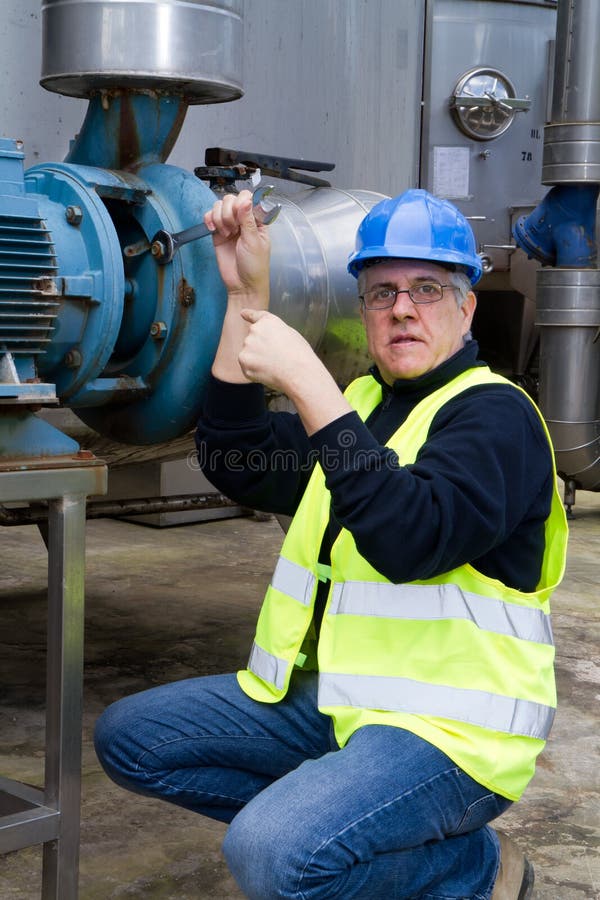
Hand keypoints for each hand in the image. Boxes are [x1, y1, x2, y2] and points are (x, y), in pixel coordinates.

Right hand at [204, 190, 269, 303]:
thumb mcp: (254, 242)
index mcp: (257, 220)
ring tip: (227, 233)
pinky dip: (209, 220)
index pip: (248, 198)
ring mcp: (230, 225)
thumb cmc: (255, 266)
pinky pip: (209, 217)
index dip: (241, 203)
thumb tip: (246, 200)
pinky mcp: (217, 233)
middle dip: (229, 212)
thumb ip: (248, 220)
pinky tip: (214, 230)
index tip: (241, 215)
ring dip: (220, 217)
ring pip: (219, 206)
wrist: (242, 285)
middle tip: (234, 229)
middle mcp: (243, 220)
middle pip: (231, 199)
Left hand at [238, 309, 352, 434]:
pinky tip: (269, 373)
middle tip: (277, 360)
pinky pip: (247, 368)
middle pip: (252, 340)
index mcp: (270, 321)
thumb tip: (263, 331)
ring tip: (275, 367)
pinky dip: (255, 373)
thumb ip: (276, 332)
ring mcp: (248, 345)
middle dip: (259, 349)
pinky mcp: (244, 361)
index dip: (250, 316)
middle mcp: (256, 330)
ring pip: (249, 355)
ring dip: (257, 362)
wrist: (300, 374)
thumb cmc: (304, 358)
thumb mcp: (293, 337)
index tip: (244, 315)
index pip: (256, 316)